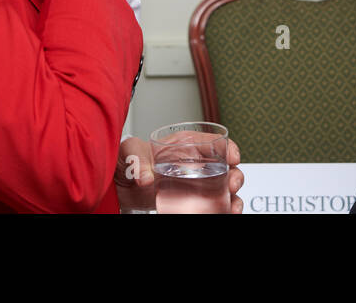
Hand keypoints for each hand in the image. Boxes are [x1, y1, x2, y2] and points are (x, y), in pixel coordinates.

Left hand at [115, 135, 243, 213]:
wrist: (120, 187)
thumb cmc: (126, 162)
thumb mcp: (129, 153)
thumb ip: (136, 159)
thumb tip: (146, 177)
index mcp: (184, 145)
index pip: (213, 142)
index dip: (228, 147)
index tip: (233, 157)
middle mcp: (194, 164)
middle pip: (224, 166)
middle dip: (235, 175)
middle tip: (232, 185)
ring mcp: (194, 183)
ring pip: (223, 187)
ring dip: (233, 196)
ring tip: (233, 206)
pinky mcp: (191, 201)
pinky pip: (213, 204)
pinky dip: (224, 209)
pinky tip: (227, 214)